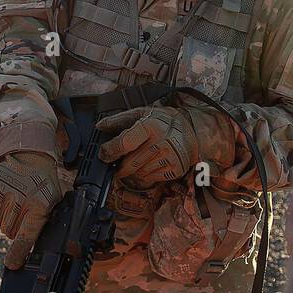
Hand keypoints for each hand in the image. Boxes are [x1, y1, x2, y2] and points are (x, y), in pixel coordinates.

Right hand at [0, 151, 64, 268]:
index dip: (18, 253)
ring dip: (6, 221)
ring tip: (16, 206)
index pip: (26, 236)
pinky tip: (6, 200)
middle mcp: (18, 199)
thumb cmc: (44, 183)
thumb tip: (33, 249)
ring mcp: (2, 193)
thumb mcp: (53, 202)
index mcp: (38, 205)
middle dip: (16, 230)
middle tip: (24, 216)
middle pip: (10, 232)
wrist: (30, 155)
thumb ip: (44, 224)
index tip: (12, 265)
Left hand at [98, 106, 214, 186]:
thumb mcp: (142, 113)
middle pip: (130, 164)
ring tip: (135, 161)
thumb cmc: (163, 121)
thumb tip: (100, 126)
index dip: (110, 151)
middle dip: (119, 166)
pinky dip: (143, 175)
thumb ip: (119, 120)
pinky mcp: (174, 170)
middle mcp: (161, 143)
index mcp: (151, 126)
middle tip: (115, 163)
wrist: (192, 132)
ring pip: (138, 174)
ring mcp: (169, 158)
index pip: (124, 143)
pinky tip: (147, 165)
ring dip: (131, 172)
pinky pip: (150, 179)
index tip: (104, 154)